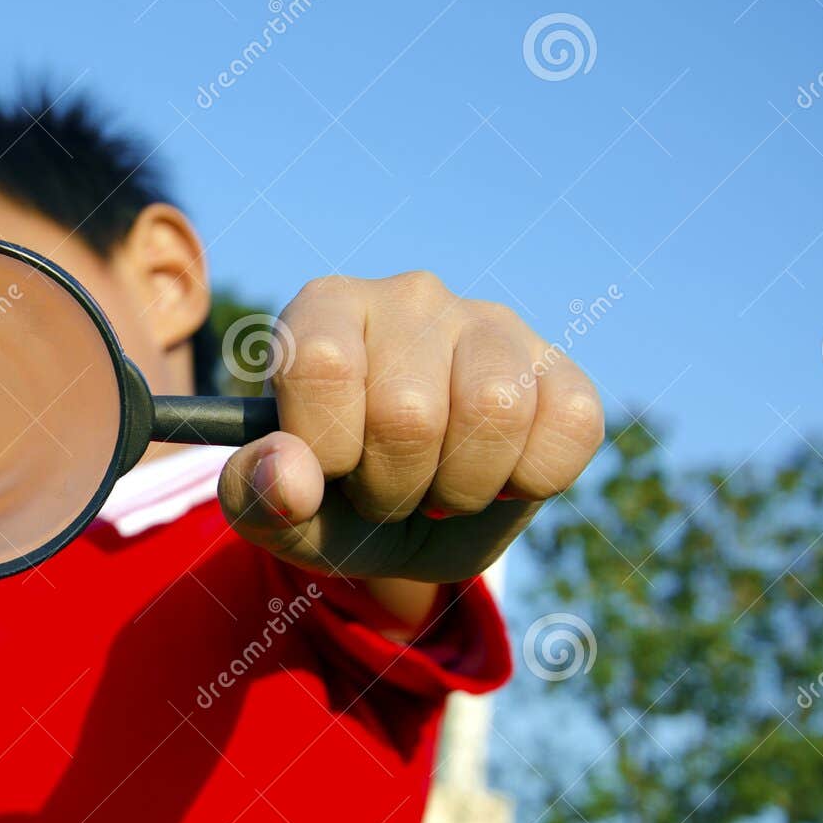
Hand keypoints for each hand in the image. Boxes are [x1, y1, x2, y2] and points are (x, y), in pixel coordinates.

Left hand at [218, 272, 603, 582]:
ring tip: (438, 486)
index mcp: (323, 309)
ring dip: (462, 487)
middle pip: (408, 411)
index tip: (330, 472)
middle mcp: (408, 297)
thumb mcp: (278, 514)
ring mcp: (490, 322)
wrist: (415, 525)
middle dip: (392, 489)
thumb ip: (254, 497)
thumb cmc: (335, 502)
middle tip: (385, 490)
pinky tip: (498, 476)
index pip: (321, 365)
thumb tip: (289, 478)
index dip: (327, 446)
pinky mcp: (557, 365)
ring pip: (495, 409)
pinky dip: (531, 481)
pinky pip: (568, 425)